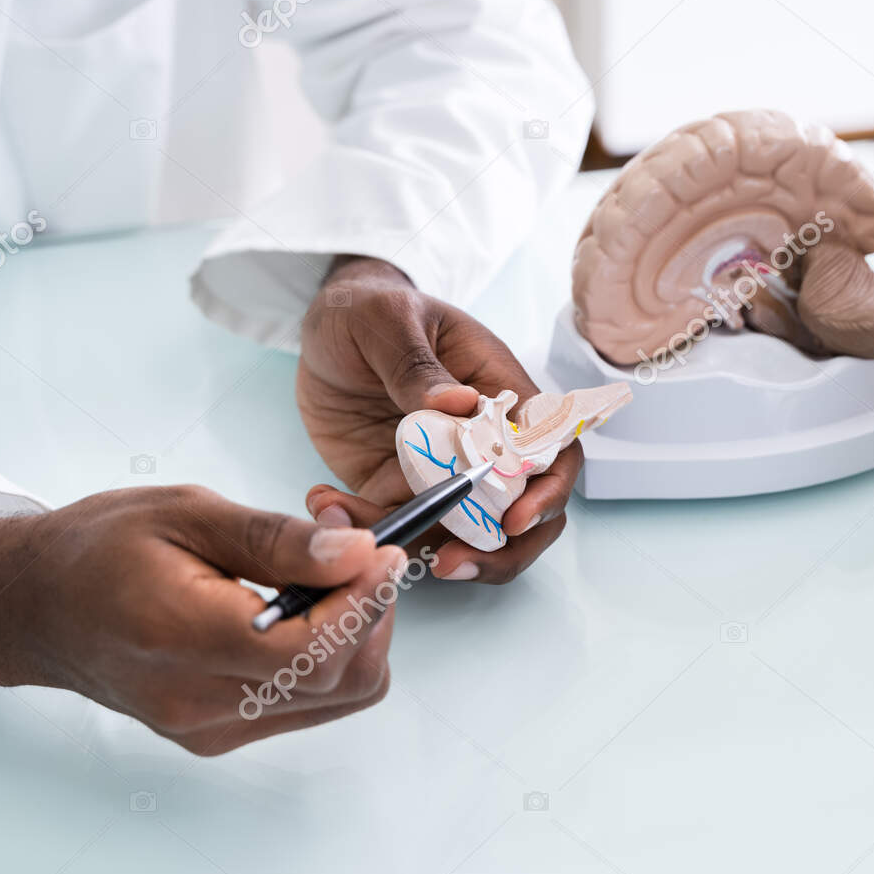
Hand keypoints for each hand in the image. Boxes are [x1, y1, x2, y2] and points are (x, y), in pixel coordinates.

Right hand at [0, 489, 407, 753]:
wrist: (34, 606)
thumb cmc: (98, 549)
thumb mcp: (187, 513)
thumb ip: (276, 540)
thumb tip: (357, 552)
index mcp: (180, 639)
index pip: (311, 649)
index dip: (367, 601)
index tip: (386, 550)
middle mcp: (197, 702)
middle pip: (338, 680)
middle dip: (372, 611)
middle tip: (361, 550)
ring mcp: (208, 729)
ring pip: (337, 697)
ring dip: (358, 633)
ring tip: (332, 574)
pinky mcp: (218, 734)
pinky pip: (310, 704)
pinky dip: (330, 656)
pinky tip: (307, 608)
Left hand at [297, 256, 575, 583]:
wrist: (322, 328)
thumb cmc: (370, 308)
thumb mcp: (389, 322)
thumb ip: (418, 365)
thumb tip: (460, 404)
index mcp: (500, 392)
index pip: (551, 450)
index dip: (547, 491)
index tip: (513, 519)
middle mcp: (483, 441)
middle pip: (524, 510)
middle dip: (500, 550)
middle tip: (451, 564)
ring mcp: (444, 472)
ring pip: (467, 534)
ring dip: (430, 551)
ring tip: (378, 546)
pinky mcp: (400, 489)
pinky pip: (401, 527)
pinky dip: (371, 532)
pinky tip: (329, 506)